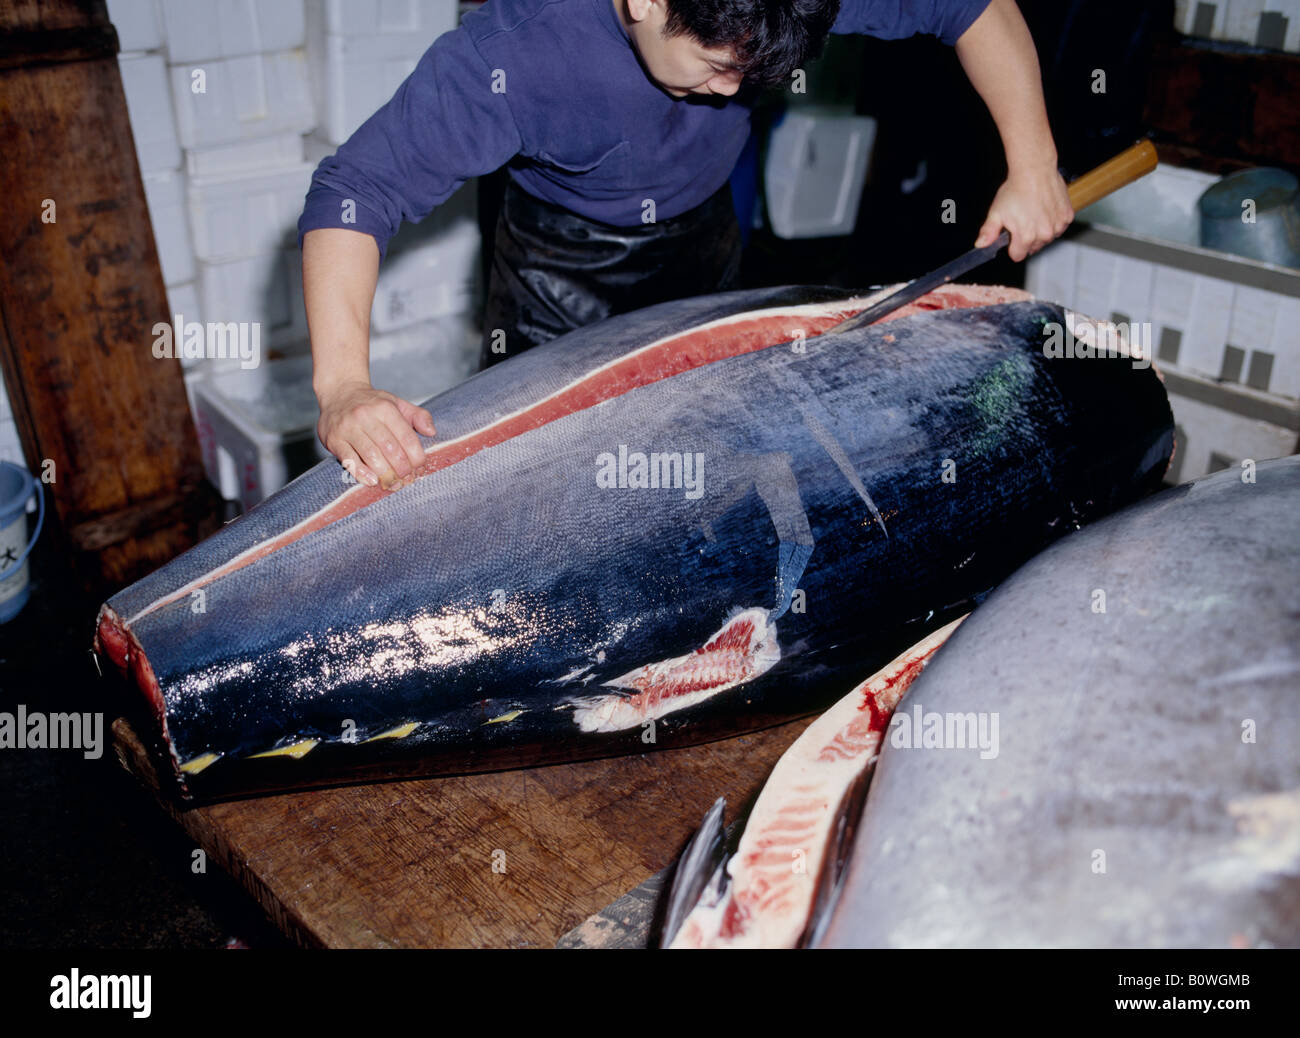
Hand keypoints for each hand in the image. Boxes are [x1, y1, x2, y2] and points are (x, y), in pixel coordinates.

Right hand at [316, 381, 435, 489]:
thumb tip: (431, 432)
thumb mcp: (397, 403)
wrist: (339, 393)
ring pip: (371, 456)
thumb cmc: (372, 403)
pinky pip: (349, 460)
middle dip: (402, 469)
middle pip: (390, 449)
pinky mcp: (334, 439)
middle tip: (407, 480)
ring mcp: (348, 428)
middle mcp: (365, 416)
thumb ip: (418, 415)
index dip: (416, 456)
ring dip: (385, 474)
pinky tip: (372, 481)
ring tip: (393, 483)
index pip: (406, 437)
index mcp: (384, 408)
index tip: (420, 469)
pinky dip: (362, 473)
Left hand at [975, 165, 1072, 261]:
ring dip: (1041, 231)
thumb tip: (980, 245)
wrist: (1035, 170)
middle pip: (1033, 248)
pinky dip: (1053, 221)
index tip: (1012, 235)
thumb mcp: (996, 212)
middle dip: (1027, 238)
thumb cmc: (1015, 190)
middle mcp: (1044, 234)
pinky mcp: (1067, 216)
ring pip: (1047, 238)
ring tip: (1034, 213)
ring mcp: (1058, 226)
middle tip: (1023, 219)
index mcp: (1026, 237)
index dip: (1013, 247)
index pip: (1018, 255)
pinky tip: (1045, 209)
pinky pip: (1059, 227)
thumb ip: (988, 232)